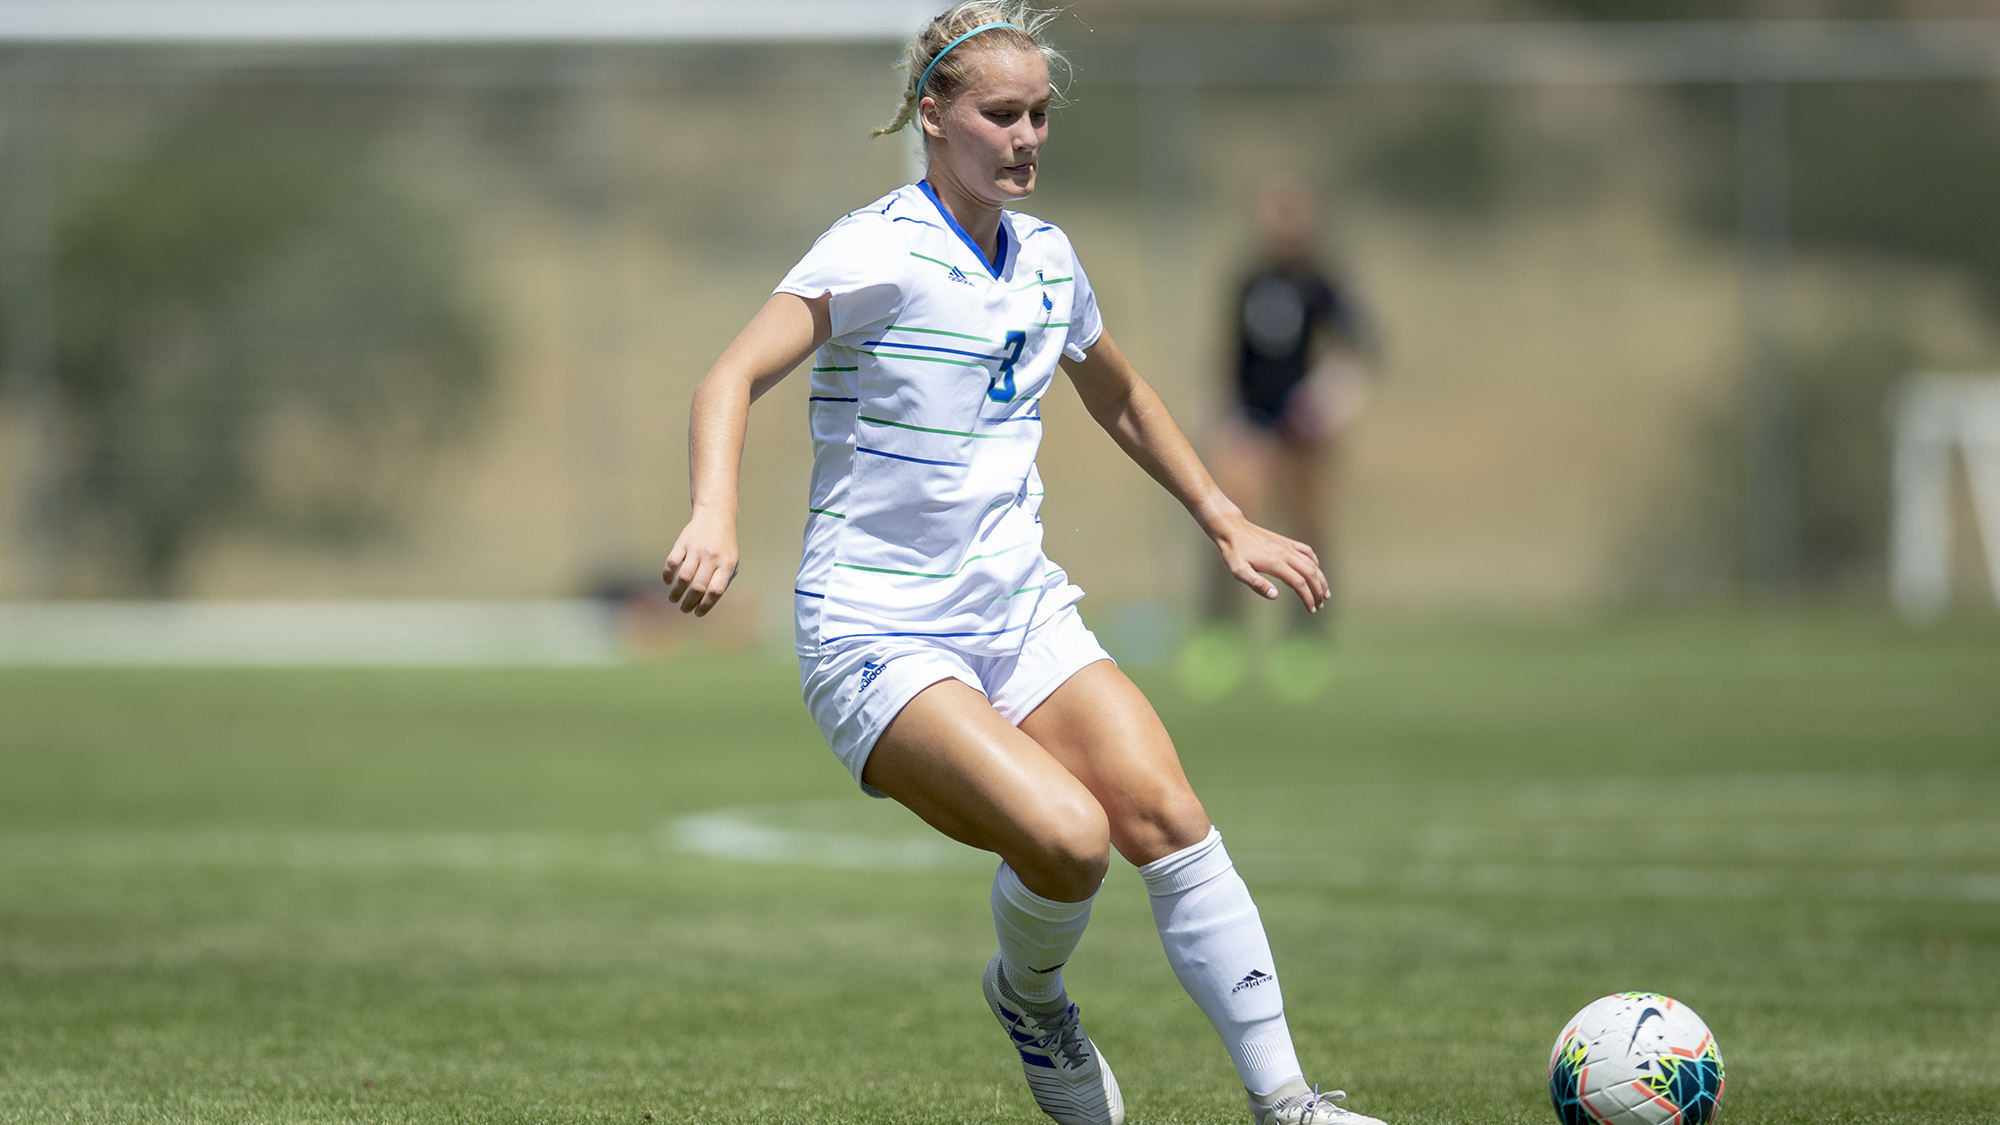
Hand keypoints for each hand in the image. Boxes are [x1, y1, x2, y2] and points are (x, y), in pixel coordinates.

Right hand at [661, 511, 738, 615]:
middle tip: (684, 609)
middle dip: (689, 603)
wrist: (716, 516)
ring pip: (683, 577)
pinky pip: (672, 562)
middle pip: (698, 587)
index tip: (698, 613)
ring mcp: (696, 550)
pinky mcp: (683, 543)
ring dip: (676, 593)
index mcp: (726, 565)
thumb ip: (723, 582)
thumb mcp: (732, 563)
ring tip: (673, 599)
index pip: (715, 591)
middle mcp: (712, 558)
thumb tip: (707, 603)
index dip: (706, 605)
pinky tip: (667, 582)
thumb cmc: (724, 546)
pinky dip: (667, 575)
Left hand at [1209, 509, 1328, 612]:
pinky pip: (1306, 551)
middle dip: (1318, 591)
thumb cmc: (1234, 552)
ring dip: (1321, 579)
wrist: (1232, 529)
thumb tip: (1276, 596)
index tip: (1311, 609)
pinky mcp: (1286, 542)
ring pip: (1312, 563)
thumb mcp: (1239, 571)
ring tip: (1325, 593)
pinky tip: (1316, 570)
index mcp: (1275, 563)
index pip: (1299, 583)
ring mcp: (1287, 546)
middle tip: (1320, 606)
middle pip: (1310, 574)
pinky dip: (1315, 562)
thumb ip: (1257, 584)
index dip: (1308, 597)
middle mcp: (1286, 554)